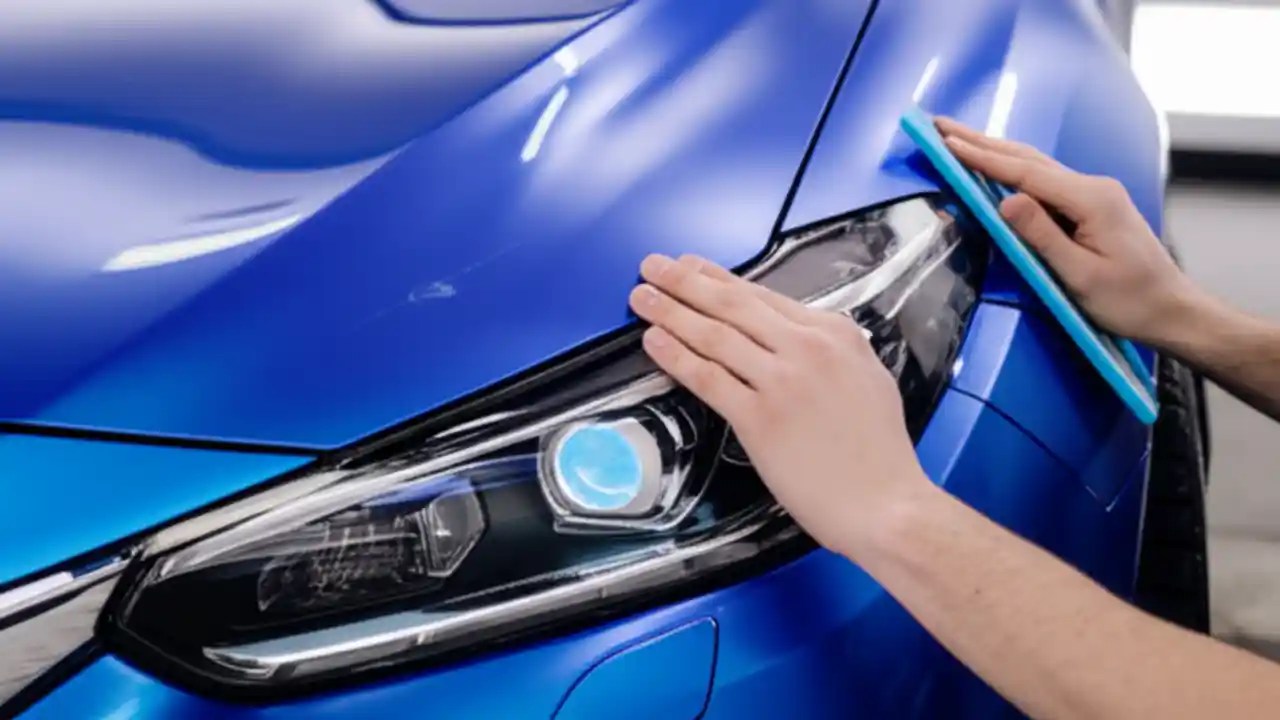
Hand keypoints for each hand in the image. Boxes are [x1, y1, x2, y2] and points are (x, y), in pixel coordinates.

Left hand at [628, 254, 935, 558]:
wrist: (887, 504)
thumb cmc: (880, 454)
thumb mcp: (868, 379)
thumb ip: (833, 353)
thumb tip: (801, 340)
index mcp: (837, 334)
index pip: (765, 296)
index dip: (720, 278)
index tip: (692, 267)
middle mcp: (809, 348)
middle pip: (733, 305)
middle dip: (685, 282)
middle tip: (653, 266)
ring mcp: (783, 381)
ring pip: (715, 335)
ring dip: (671, 312)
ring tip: (642, 298)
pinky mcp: (760, 419)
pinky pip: (708, 378)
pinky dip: (676, 357)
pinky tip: (654, 343)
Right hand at [935, 117, 1199, 347]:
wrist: (1171, 309)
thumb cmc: (1129, 300)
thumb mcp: (1080, 274)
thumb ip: (1041, 236)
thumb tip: (1005, 201)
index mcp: (1090, 199)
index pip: (1024, 173)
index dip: (981, 158)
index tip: (946, 143)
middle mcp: (1092, 187)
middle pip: (1026, 159)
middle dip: (980, 142)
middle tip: (940, 126)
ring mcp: (1093, 193)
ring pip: (1034, 165)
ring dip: (994, 151)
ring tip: (958, 139)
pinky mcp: (1091, 205)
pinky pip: (1044, 181)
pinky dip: (1013, 169)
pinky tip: (995, 165)